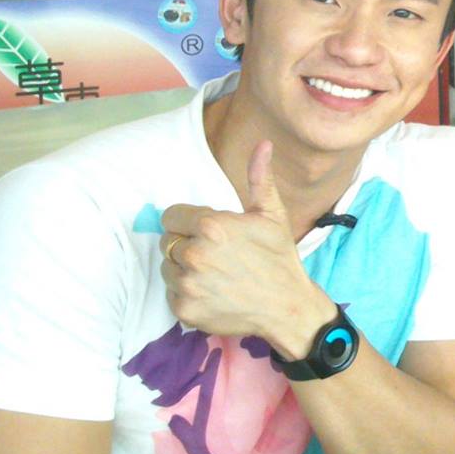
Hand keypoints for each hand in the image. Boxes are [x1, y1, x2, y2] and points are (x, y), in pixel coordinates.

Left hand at [161, 142, 334, 357]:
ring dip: (184, 269)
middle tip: (216, 255)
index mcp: (211, 226)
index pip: (171, 216)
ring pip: (167, 268)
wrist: (287, 307)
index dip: (190, 222)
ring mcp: (187, 284)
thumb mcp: (272, 215)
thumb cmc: (279, 258)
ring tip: (215, 273)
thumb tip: (263, 144)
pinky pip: (172, 293)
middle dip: (187, 244)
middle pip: (167, 242)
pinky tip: (212, 291)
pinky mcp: (184, 309)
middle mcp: (194, 254)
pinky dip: (187, 293)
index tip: (210, 233)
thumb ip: (259, 179)